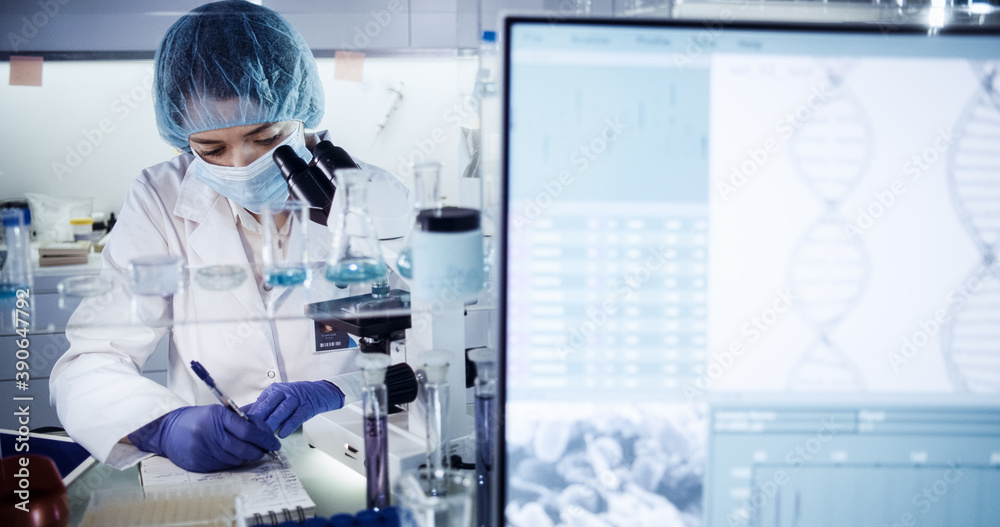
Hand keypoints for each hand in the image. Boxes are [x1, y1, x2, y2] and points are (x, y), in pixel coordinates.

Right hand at [128, 405, 280, 472]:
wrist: (169, 430)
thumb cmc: (199, 419)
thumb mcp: (220, 411)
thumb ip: (242, 418)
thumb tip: (266, 429)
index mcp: (218, 417)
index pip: (249, 431)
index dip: (265, 438)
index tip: (274, 442)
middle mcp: (211, 434)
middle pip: (245, 448)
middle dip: (260, 450)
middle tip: (268, 450)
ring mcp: (204, 451)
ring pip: (237, 459)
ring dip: (248, 457)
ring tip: (253, 452)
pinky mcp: (200, 464)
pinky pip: (225, 466)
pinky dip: (234, 462)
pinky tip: (236, 456)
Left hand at [247, 380, 345, 436]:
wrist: (319, 392)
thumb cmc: (295, 398)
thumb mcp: (278, 399)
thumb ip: (262, 408)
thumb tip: (242, 418)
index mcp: (274, 390)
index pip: (260, 402)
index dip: (251, 415)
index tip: (242, 426)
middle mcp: (284, 392)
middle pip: (269, 405)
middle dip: (259, 419)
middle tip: (250, 432)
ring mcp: (297, 399)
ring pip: (282, 410)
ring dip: (273, 422)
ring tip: (265, 434)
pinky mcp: (307, 406)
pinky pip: (297, 416)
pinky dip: (289, 425)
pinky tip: (283, 434)